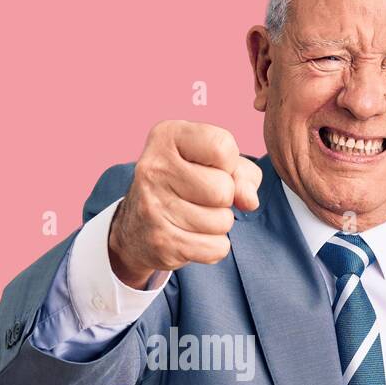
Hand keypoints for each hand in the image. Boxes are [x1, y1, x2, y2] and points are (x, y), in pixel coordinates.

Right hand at [107, 120, 261, 288]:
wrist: (136, 228)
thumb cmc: (184, 186)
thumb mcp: (211, 163)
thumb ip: (241, 172)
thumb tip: (249, 200)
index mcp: (167, 136)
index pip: (223, 146)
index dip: (229, 164)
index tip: (210, 169)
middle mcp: (154, 168)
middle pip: (224, 190)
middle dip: (225, 199)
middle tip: (202, 198)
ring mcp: (154, 206)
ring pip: (222, 222)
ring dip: (218, 225)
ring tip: (195, 217)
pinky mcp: (161, 242)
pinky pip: (216, 248)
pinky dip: (212, 247)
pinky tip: (191, 237)